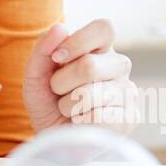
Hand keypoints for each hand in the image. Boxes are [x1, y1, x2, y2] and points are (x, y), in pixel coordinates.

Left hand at [24, 19, 136, 134]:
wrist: (54, 137)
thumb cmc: (48, 101)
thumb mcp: (36, 74)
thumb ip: (43, 49)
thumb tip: (60, 28)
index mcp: (100, 48)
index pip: (103, 28)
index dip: (77, 41)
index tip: (57, 58)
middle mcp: (118, 66)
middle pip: (90, 65)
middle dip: (62, 81)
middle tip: (58, 91)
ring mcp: (127, 91)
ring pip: (91, 93)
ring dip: (68, 104)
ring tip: (70, 108)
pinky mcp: (130, 117)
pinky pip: (99, 117)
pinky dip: (79, 121)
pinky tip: (82, 121)